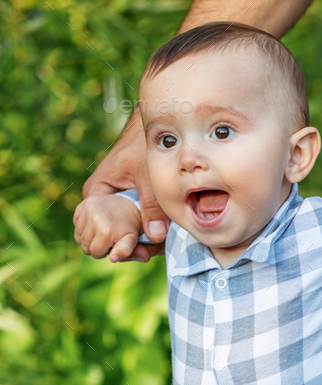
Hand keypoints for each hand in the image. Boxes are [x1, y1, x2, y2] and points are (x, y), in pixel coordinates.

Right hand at [82, 115, 169, 258]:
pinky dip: (147, 231)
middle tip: (154, 254)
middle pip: (113, 236)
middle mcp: (101, 202)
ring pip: (125, 233)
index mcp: (95, 194)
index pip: (100, 232)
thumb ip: (152, 204)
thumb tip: (156, 236)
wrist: (148, 130)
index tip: (142, 252)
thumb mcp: (147, 175)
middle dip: (134, 247)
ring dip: (142, 241)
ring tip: (161, 246)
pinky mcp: (128, 205)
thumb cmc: (141, 145)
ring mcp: (114, 204)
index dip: (121, 245)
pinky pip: (134, 225)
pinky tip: (163, 236)